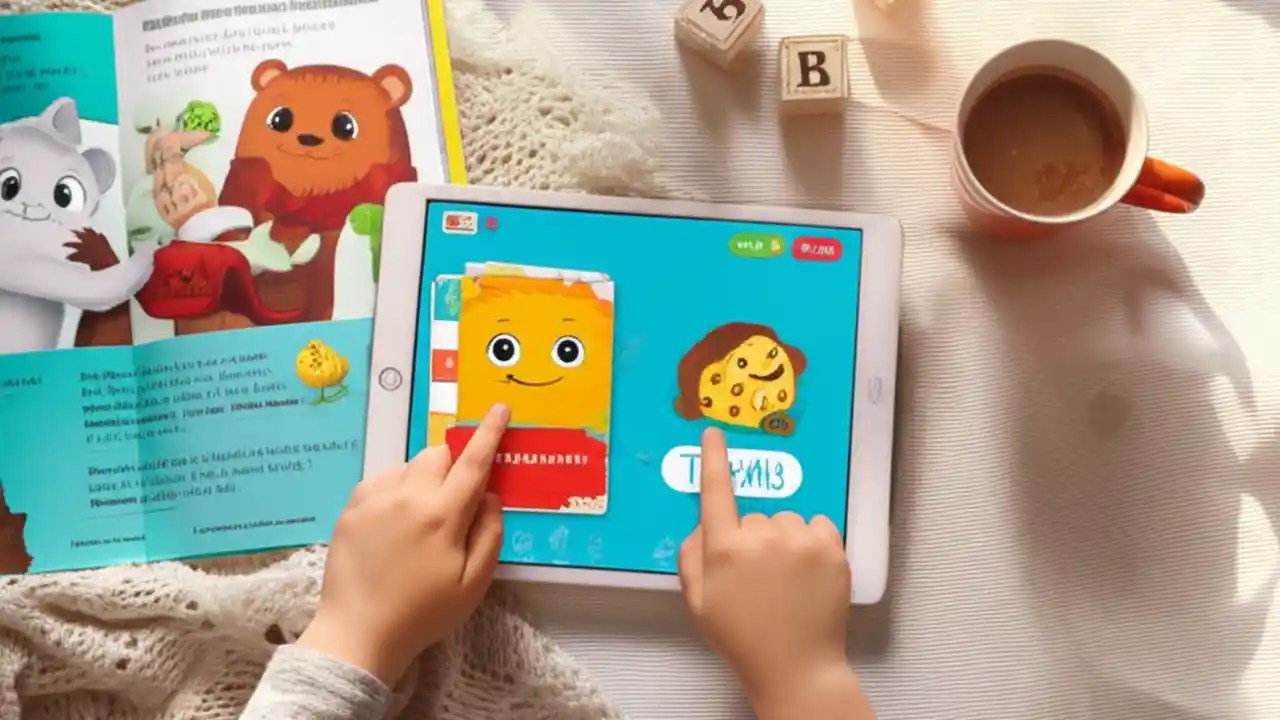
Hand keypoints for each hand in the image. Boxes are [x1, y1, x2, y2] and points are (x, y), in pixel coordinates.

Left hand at [298, 403, 508, 685]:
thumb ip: (489, 533)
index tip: (499, 409)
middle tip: (452, 500)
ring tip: (417, 520)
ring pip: (408, 465)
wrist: (358, 633)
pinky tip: (392, 524)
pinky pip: (381, 479)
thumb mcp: (474, 582)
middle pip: (437, 453)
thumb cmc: (423, 612)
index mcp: (443, 515)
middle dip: (451, 464)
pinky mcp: (351, 507)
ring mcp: (374, 498)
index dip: (489, 432)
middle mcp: (408, 496)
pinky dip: (394, 490)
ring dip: (421, 479)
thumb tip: (490, 495)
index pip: (473, 461)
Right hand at [678, 428, 872, 719]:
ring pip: (786, 521)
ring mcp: (800, 541)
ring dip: (783, 541)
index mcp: (725, 549)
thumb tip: (704, 524)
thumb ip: (691, 556)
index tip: (714, 433)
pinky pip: (817, 525)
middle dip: (751, 540)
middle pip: (752, 518)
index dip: (713, 459)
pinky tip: (806, 573)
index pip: (716, 491)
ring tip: (785, 581)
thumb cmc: (741, 637)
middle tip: (756, 579)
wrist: (796, 667)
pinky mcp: (832, 549)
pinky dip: (812, 542)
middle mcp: (762, 537)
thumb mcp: (699, 602)